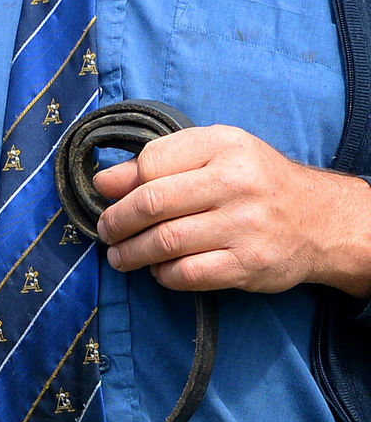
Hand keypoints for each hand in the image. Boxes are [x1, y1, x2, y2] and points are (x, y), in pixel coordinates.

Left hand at [94, 124, 370, 298]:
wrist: (319, 219)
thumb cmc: (253, 182)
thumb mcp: (213, 154)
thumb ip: (159, 162)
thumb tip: (102, 182)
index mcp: (223, 146)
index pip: (151, 162)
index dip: (121, 182)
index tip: (108, 196)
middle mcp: (236, 182)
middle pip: (151, 203)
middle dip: (116, 222)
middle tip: (106, 231)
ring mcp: (244, 225)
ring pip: (164, 242)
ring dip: (130, 253)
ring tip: (119, 256)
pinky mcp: (249, 264)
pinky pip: (186, 274)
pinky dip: (162, 275)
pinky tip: (158, 270)